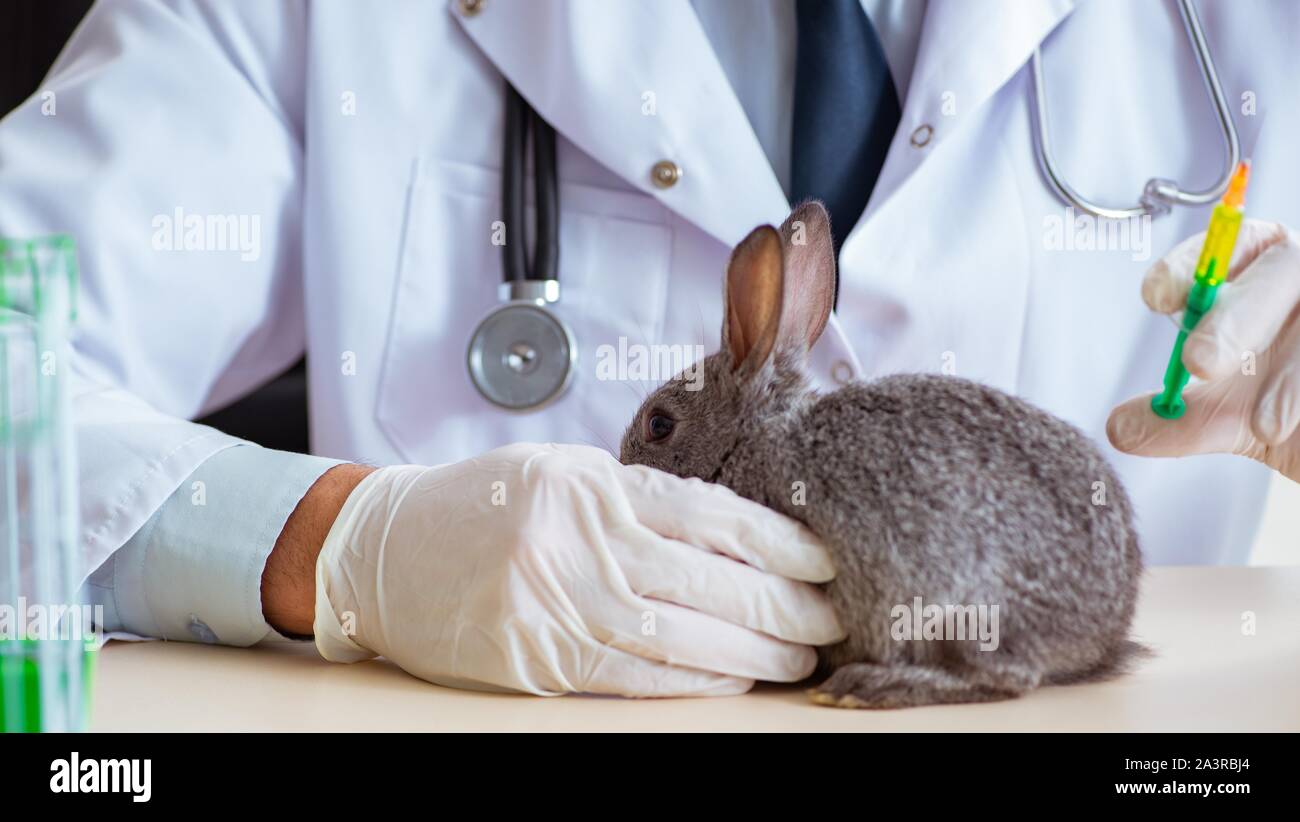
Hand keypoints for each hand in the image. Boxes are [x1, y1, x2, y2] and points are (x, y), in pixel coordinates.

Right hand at [311, 443, 843, 695]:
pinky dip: (695, 682)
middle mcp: (581, 544)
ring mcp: (559, 604)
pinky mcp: (539, 658)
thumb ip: (637, 499)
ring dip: (752, 654)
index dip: (780, 541)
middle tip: (832, 617)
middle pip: (711, 582)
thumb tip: (731, 537)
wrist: (380, 550)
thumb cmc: (476, 505)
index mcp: (593, 486)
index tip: (825, 558)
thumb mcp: (560, 475)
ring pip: (683, 637)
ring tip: (797, 658)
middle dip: (786, 606)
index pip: (711, 514)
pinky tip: (735, 680)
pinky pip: (636, 677)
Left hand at [1108, 220, 1299, 480]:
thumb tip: (1119, 428)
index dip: (1194, 264)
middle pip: (1282, 270)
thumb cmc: (1281, 410)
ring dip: (1291, 375)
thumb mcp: (1226, 420)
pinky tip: (1291, 425)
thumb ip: (1174, 423)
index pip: (1231, 243)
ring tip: (1265, 424)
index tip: (1158, 297)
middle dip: (1236, 317)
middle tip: (1200, 362)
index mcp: (1265, 273)